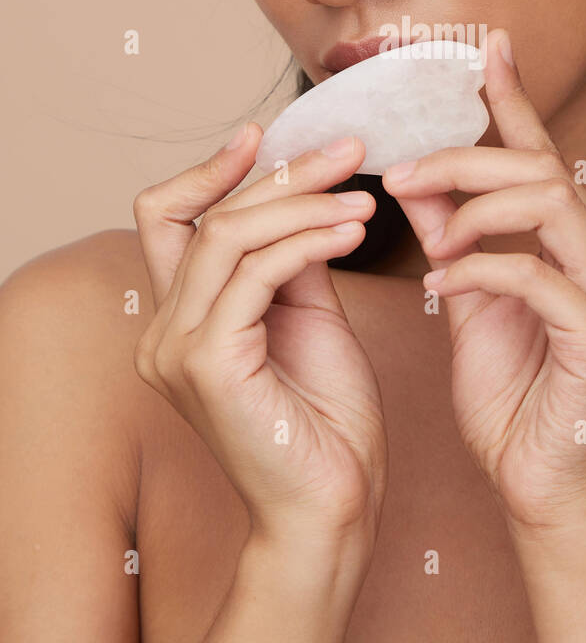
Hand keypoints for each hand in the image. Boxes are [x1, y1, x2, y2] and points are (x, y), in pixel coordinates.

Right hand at [133, 129, 386, 545]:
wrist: (335, 507)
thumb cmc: (327, 423)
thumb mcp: (309, 317)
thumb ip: (293, 259)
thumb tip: (307, 193)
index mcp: (181, 320)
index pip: (167, 218)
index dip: (210, 169)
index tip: (266, 134)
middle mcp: (164, 332)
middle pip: (205, 216)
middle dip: (282, 174)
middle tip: (349, 150)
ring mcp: (177, 349)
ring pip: (228, 235)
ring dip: (305, 202)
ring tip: (364, 195)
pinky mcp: (207, 363)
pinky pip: (256, 272)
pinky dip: (308, 240)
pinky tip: (355, 231)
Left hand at [382, 30, 585, 532]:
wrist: (544, 491)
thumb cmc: (511, 398)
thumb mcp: (469, 301)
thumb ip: (452, 235)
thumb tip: (415, 175)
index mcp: (581, 246)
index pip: (545, 156)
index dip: (514, 100)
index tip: (485, 47)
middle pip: (544, 168)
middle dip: (465, 158)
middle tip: (401, 171)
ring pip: (550, 202)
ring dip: (473, 207)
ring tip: (426, 235)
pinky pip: (536, 274)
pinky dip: (479, 269)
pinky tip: (439, 287)